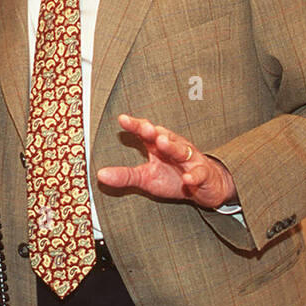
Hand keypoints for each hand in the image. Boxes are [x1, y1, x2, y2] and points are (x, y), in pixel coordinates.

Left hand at [96, 114, 237, 208]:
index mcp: (158, 146)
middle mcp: (174, 148)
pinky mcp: (203, 174)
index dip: (135, 125)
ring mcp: (190, 160)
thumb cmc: (174, 177)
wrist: (206, 186)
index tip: (123, 119)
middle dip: (154, 131)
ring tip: (162, 142)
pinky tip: (187, 179)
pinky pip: (199, 174)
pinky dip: (193, 176)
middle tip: (144, 127)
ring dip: (172, 146)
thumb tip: (100, 175)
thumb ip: (125, 175)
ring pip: (181, 151)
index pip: (145, 133)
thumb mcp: (146, 178)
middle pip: (164, 136)